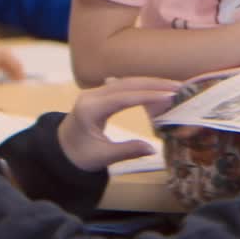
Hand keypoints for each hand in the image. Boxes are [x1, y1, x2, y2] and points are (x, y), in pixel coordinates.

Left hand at [58, 76, 180, 171]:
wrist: (60, 150)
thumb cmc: (80, 155)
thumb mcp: (102, 157)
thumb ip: (127, 151)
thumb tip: (153, 148)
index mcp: (90, 110)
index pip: (123, 98)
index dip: (148, 96)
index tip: (169, 96)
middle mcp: (92, 95)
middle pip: (127, 84)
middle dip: (154, 84)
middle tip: (179, 87)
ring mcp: (95, 91)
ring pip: (127, 81)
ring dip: (150, 82)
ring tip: (173, 86)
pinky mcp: (100, 93)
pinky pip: (124, 85)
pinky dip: (142, 85)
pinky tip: (157, 86)